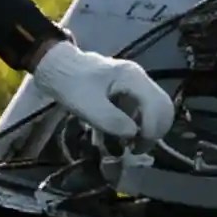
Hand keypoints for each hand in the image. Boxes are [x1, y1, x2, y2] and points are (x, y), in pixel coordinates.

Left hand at [31, 41, 174, 143]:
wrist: (53, 67)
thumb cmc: (69, 83)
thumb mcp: (87, 104)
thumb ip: (111, 119)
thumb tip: (133, 134)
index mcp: (133, 78)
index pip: (159, 106)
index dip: (153, 130)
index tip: (136, 148)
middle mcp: (139, 79)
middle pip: (162, 109)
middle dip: (153, 132)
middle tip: (134, 150)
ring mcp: (133, 85)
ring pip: (151, 112)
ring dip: (142, 131)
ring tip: (123, 146)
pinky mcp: (125, 92)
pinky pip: (138, 112)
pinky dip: (131, 126)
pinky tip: (114, 136)